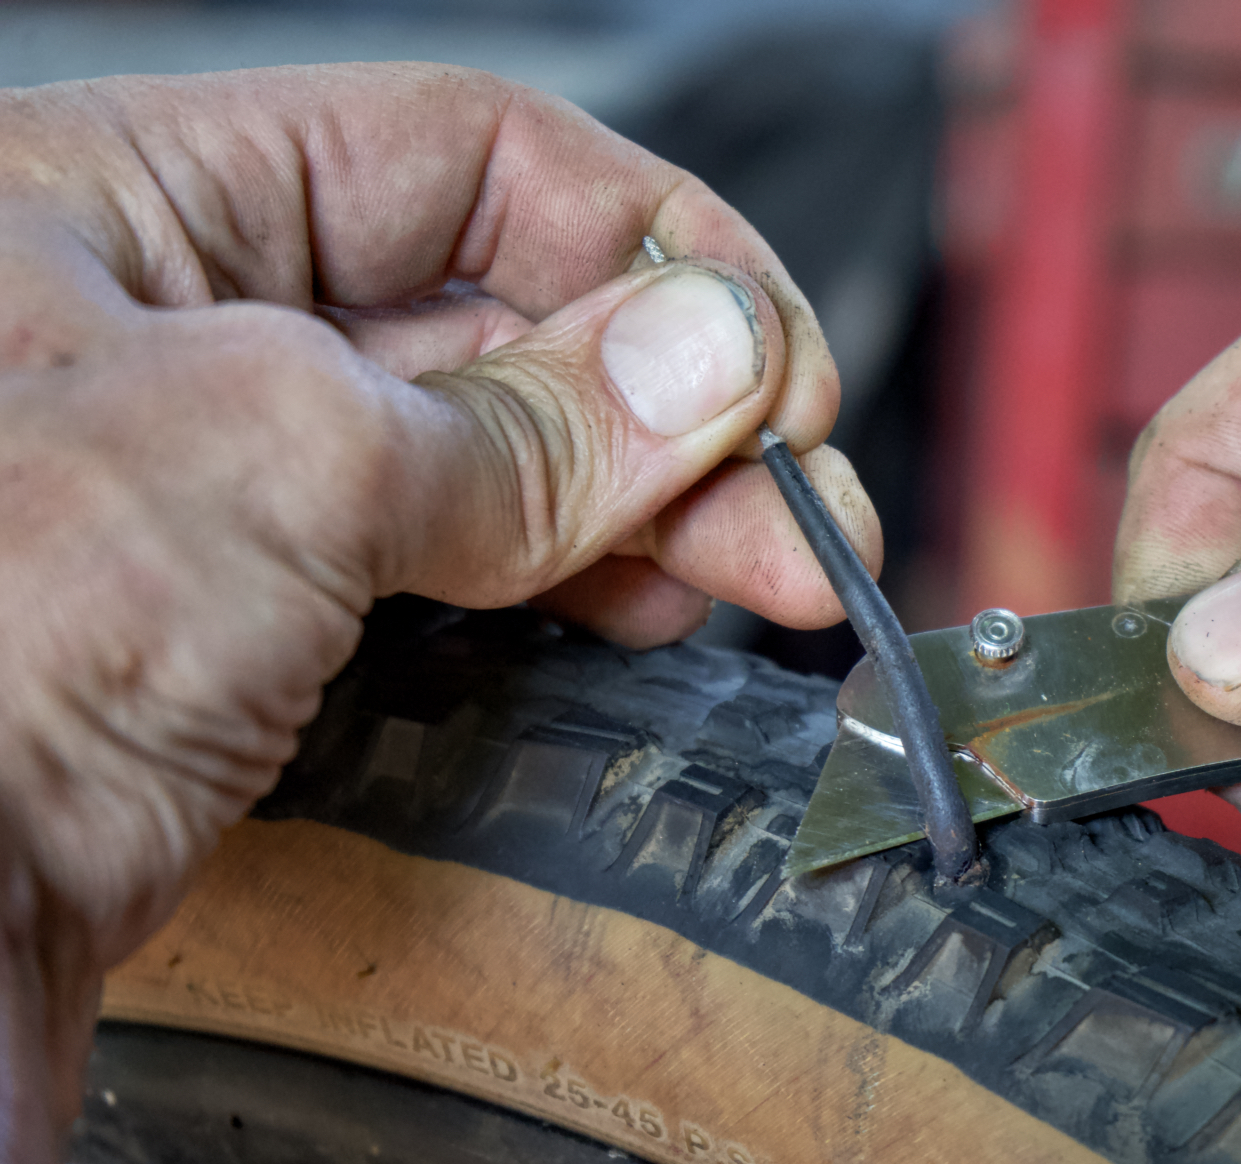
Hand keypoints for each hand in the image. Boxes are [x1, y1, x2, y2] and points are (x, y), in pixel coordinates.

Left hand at [0, 64, 872, 1163]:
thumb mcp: (275, 461)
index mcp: (119, 199)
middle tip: (799, 492)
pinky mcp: (261, 610)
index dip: (641, 242)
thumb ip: (524, 413)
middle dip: (672, 404)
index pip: (456, 153)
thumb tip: (714, 354)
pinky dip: (579, 576)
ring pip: (502, 445)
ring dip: (655, 500)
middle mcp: (172, 321)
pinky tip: (659, 601)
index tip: (766, 352)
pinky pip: (467, 555)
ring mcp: (222, 475)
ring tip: (768, 567)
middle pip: (500, 313)